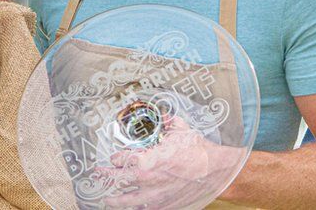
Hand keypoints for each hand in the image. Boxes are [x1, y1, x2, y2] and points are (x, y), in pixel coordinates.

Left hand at [101, 117, 244, 208]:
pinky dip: (137, 208)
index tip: (115, 156)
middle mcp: (146, 179)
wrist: (215, 172)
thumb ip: (168, 122)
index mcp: (147, 160)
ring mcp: (154, 196)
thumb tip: (164, 116)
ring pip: (126, 201)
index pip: (122, 159)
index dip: (117, 157)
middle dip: (106, 176)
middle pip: (117, 180)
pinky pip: (144, 209)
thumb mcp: (181, 130)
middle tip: (99, 173)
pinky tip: (134, 207)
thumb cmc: (198, 152)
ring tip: (107, 199)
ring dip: (114, 199)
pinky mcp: (164, 206)